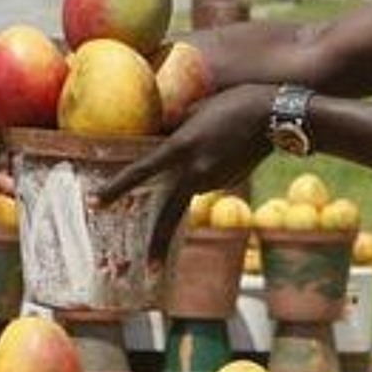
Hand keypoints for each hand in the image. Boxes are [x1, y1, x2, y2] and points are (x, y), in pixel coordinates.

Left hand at [91, 84, 275, 257]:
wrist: (277, 114)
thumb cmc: (233, 102)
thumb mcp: (195, 111)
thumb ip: (174, 130)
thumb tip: (159, 142)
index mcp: (181, 148)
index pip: (139, 172)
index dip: (114, 188)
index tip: (93, 204)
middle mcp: (196, 171)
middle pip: (169, 213)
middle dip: (157, 242)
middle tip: (148, 269)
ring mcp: (214, 180)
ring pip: (188, 187)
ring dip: (190, 176)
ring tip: (218, 140)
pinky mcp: (229, 183)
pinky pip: (207, 179)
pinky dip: (207, 169)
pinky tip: (227, 146)